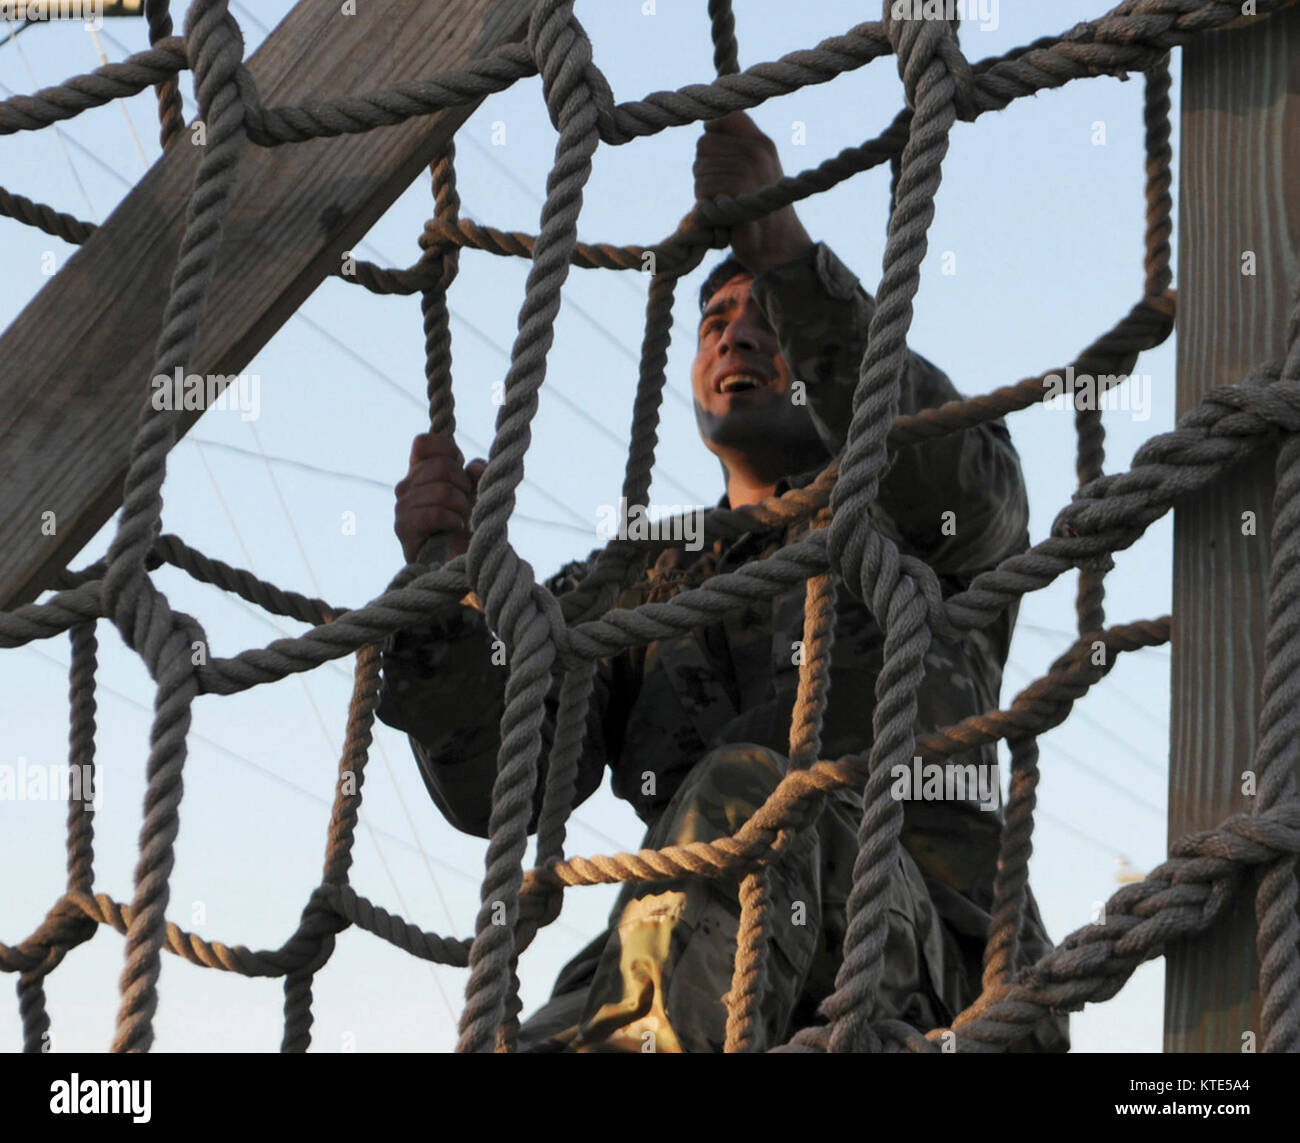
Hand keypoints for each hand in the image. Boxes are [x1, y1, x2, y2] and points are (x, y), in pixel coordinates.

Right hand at [394, 433, 485, 562]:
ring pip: (442, 490)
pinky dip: (452, 520)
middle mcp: (407, 485)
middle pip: (440, 465)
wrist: (464, 561)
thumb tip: (472, 467)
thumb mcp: (478, 490)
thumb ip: (476, 471)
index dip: (447, 450)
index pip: (423, 443)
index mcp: (421, 471)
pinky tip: (455, 528)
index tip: (461, 467)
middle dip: (464, 484)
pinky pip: (435, 513)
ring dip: (462, 506)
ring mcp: (402, 506)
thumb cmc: (470, 523)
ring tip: (462, 519)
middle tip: (467, 503)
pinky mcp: (403, 527)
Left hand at [693, 111, 812, 273]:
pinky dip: (705, 203)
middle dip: (705, 170)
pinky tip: (722, 213)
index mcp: (761, 142)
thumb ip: (733, 146)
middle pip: (703, 145)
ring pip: (699, 168)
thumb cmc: (757, 210)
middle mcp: (756, 150)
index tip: (717, 158)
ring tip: (726, 204)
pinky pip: (703, 187)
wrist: (775, 247)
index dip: (711, 136)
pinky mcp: (739, 187)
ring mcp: (749, 168)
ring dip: (704, 190)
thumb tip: (707, 126)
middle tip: (725, 192)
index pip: (722, 117)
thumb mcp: (752, 170)